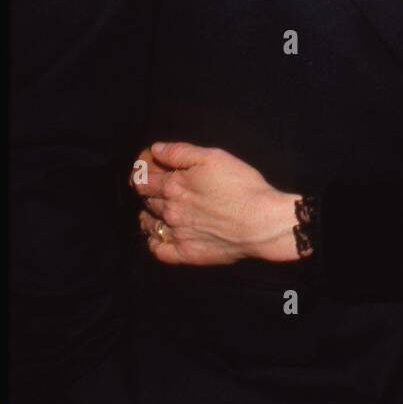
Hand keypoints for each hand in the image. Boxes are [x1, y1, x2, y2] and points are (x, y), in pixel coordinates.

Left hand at [130, 141, 306, 265]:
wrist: (261, 222)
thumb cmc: (242, 186)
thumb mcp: (213, 157)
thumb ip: (181, 152)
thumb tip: (156, 150)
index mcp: (174, 185)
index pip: (144, 178)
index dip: (141, 171)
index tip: (144, 167)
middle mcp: (170, 210)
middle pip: (146, 200)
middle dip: (145, 192)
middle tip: (150, 187)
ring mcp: (177, 234)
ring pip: (150, 224)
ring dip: (147, 216)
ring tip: (150, 212)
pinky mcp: (187, 253)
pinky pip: (159, 250)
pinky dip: (153, 242)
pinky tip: (157, 237)